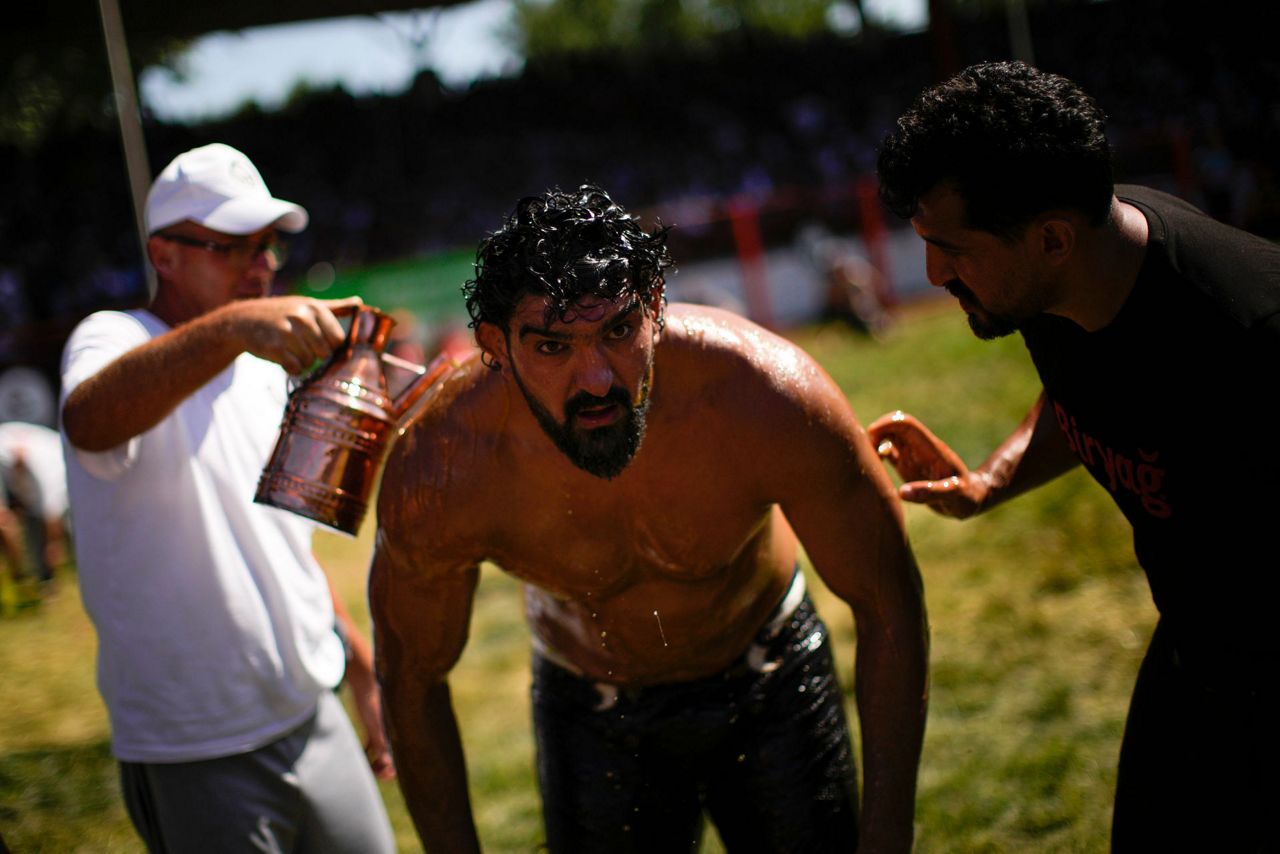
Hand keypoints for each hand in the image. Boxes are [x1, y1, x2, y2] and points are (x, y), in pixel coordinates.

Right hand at [222, 295, 362, 374]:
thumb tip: (360, 303)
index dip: (329, 346)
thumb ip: (335, 307)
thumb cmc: (281, 314)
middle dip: (315, 355)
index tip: (315, 341)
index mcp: (315, 308)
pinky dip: (291, 368)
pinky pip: (296, 368)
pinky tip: (282, 358)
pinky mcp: (274, 348)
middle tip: (299, 346)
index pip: (339, 340)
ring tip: (288, 349)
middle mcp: (303, 317)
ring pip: (310, 362)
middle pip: (325, 353)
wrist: (242, 321)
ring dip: (301, 362)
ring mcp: (288, 332)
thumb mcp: (306, 305)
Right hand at [867, 411, 990, 518]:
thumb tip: (901, 493)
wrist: (972, 500)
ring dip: (874, 445)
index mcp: (930, 448)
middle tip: (867, 454)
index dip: (886, 424)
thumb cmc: (966, 497)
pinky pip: (889, 454)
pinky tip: (874, 471)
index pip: (906, 424)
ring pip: (888, 438)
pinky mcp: (907, 467)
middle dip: (876, 433)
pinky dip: (877, 457)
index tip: (872, 439)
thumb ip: (930, 493)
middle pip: (893, 426)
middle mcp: (919, 448)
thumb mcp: (954, 496)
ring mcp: (912, 456)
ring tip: (869, 465)